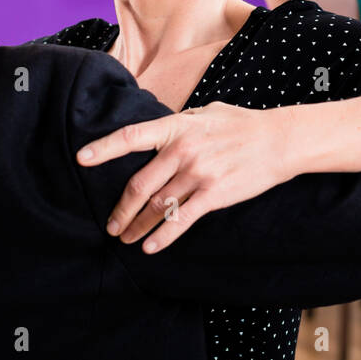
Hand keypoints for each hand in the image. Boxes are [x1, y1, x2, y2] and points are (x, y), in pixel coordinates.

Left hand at [76, 101, 296, 252]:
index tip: (82, 159)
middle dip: (121, 210)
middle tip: (111, 226)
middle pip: (139, 186)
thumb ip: (181, 122)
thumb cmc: (242, 124)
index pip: (131, 137)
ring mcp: (197, 174)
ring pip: (157, 207)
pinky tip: (150, 246)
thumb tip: (162, 130)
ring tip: (127, 239)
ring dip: (138, 227)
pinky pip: (181, 220)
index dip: (104, 148)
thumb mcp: (206, 113)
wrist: (278, 141)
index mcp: (176, 127)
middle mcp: (182, 151)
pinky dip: (163, 236)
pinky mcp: (213, 195)